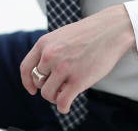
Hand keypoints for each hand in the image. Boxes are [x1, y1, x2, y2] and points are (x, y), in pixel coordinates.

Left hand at [19, 5, 134, 113]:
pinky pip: (62, 102)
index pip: (25, 68)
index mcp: (44, 43)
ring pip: (48, 94)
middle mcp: (50, 55)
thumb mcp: (62, 36)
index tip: (32, 90)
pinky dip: (63, 107)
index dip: (27, 82)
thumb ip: (49, 51)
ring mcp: (63, 68)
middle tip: (60, 86)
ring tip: (66, 92)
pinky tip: (67, 106)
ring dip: (56, 97)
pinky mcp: (78, 80)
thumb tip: (41, 73)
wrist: (112, 30)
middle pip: (38, 82)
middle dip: (48, 86)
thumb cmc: (89, 33)